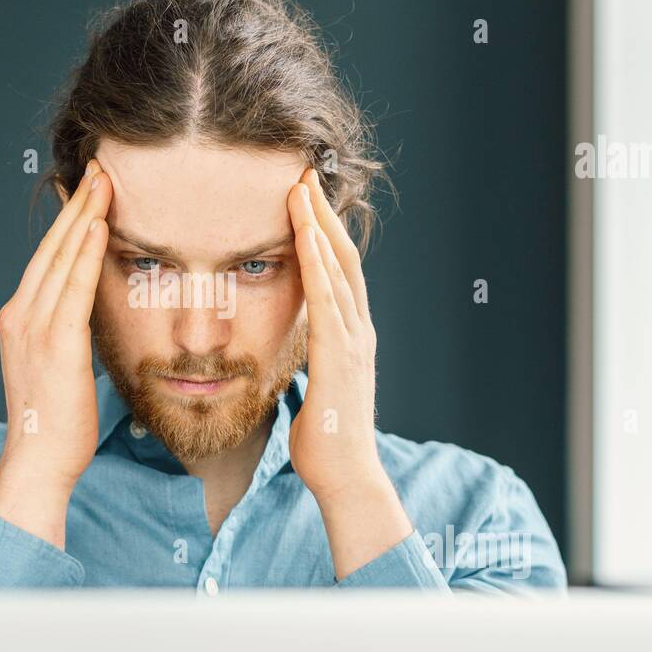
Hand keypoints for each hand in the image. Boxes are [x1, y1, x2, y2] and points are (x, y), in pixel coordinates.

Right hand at [0, 159, 112, 547]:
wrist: (38, 459)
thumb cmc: (55, 418)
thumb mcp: (57, 363)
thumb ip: (68, 328)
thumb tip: (90, 306)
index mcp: (19, 317)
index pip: (46, 257)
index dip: (67, 219)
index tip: (86, 187)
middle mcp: (20, 314)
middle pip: (51, 247)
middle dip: (76, 204)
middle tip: (99, 166)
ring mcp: (34, 328)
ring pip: (61, 258)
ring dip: (84, 215)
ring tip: (104, 181)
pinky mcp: (55, 344)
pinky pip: (73, 288)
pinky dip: (84, 253)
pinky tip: (99, 226)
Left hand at [286, 167, 412, 575]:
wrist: (346, 478)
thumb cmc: (325, 444)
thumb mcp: (314, 394)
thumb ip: (309, 370)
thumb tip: (293, 362)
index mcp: (350, 338)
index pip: (338, 274)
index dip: (323, 234)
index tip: (305, 201)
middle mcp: (358, 331)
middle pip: (343, 258)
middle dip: (323, 214)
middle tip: (304, 174)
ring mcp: (354, 340)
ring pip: (337, 268)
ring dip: (319, 224)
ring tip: (301, 186)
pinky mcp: (341, 354)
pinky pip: (326, 298)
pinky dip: (316, 261)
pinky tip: (303, 233)